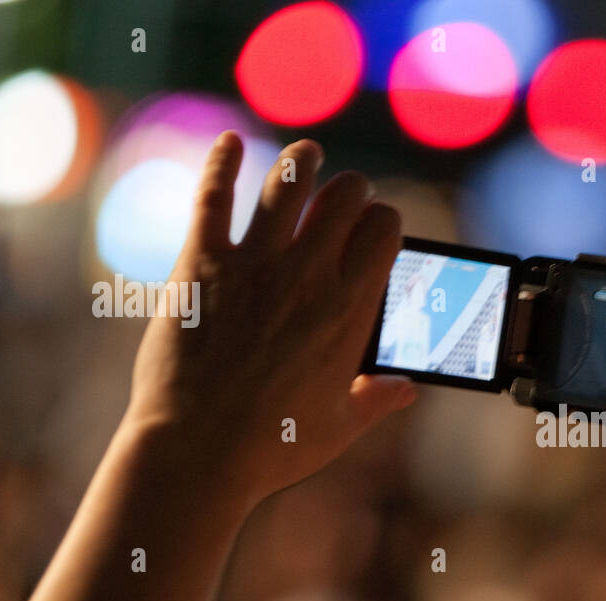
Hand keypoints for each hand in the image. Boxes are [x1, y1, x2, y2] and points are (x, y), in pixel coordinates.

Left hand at [123, 133, 415, 508]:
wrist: (200, 451)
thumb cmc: (274, 448)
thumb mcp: (342, 427)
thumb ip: (378, 399)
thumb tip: (405, 389)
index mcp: (351, 309)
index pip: (385, 229)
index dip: (384, 220)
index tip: (375, 230)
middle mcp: (309, 275)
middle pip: (344, 195)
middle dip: (350, 188)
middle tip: (344, 194)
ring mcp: (254, 264)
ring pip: (289, 181)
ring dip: (303, 161)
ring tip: (307, 156)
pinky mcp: (200, 264)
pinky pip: (213, 196)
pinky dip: (222, 162)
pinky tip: (229, 143)